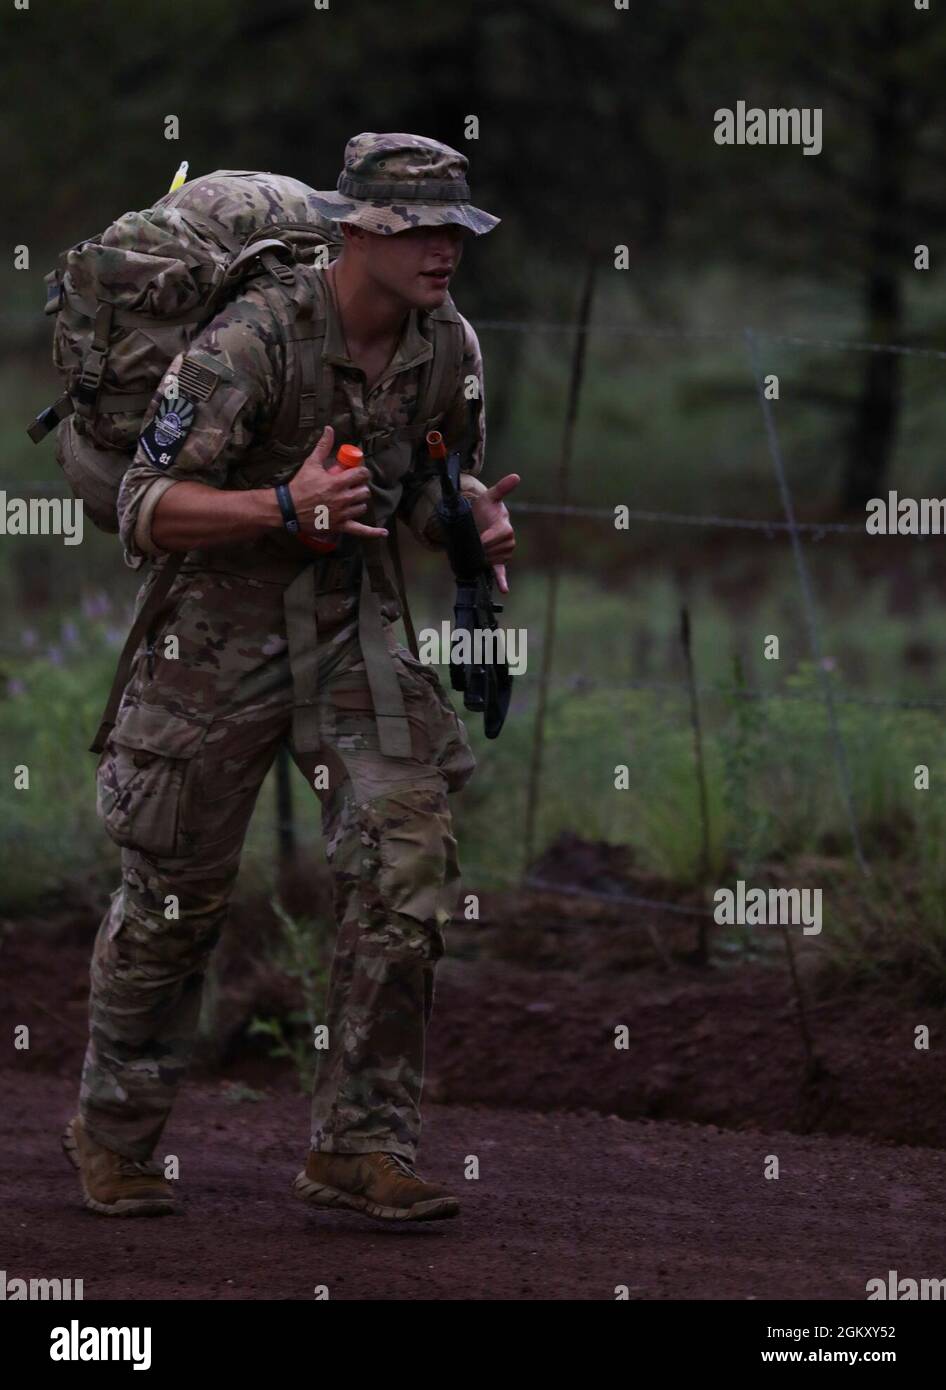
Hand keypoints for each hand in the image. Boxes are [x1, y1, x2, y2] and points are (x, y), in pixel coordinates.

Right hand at [288, 426, 387, 539]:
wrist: (288, 509)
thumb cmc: (299, 485)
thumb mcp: (311, 464)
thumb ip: (323, 446)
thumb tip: (329, 429)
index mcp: (338, 483)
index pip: (361, 474)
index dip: (362, 472)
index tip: (358, 473)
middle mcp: (343, 499)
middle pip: (364, 492)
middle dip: (360, 488)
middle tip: (352, 487)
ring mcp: (342, 514)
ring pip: (362, 507)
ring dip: (359, 503)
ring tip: (351, 500)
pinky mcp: (340, 526)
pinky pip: (360, 530)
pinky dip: (373, 532)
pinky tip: (383, 533)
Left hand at [470, 473, 519, 593]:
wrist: (484, 519)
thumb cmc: (486, 508)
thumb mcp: (491, 496)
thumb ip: (502, 488)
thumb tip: (516, 477)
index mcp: (506, 528)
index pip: (497, 537)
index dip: (486, 539)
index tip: (478, 538)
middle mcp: (508, 542)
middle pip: (492, 550)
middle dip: (481, 547)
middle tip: (475, 538)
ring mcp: (504, 553)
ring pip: (492, 560)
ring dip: (483, 556)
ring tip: (478, 545)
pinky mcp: (499, 562)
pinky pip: (502, 573)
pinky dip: (502, 582)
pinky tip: (504, 590)